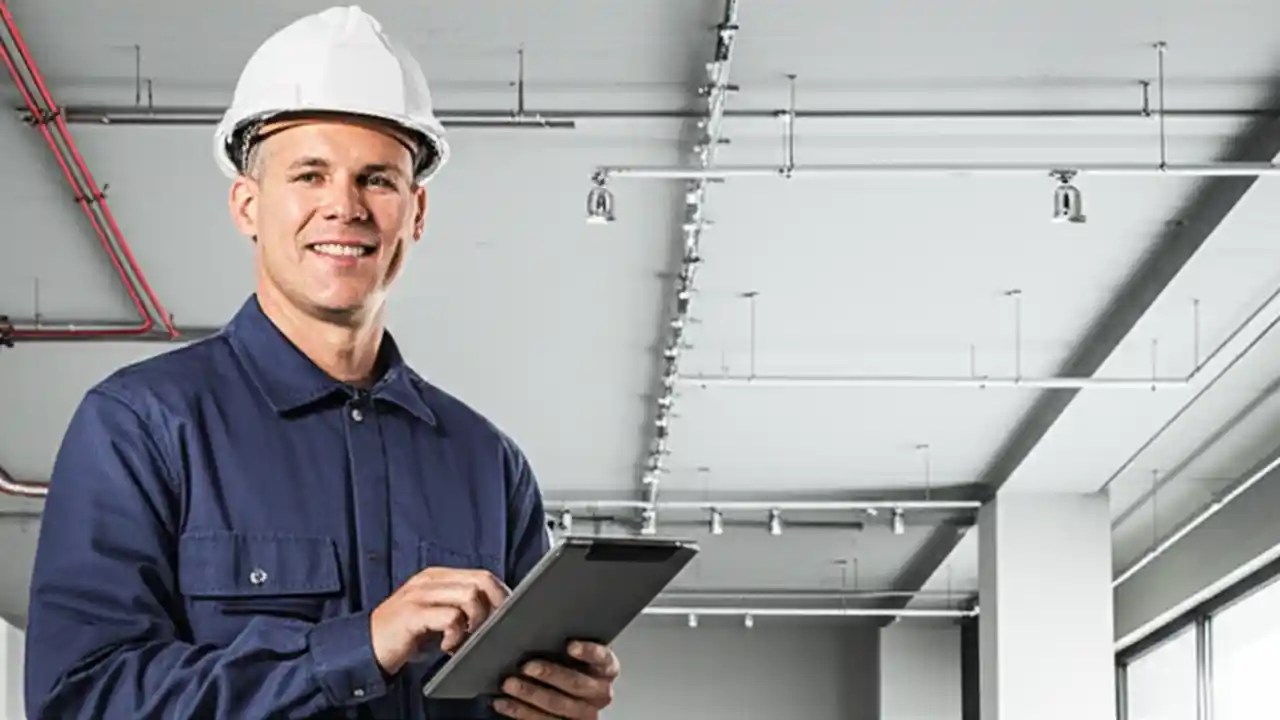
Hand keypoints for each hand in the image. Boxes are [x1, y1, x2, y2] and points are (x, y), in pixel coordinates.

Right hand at [369, 566, 509, 675]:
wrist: (365, 647)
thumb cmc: (405, 635)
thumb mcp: (435, 616)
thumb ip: (459, 608)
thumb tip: (493, 614)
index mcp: (437, 577)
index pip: (481, 575)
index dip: (500, 594)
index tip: (506, 616)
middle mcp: (430, 581)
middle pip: (481, 580)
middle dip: (495, 606)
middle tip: (491, 629)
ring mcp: (420, 595)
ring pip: (469, 595)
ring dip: (476, 622)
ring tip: (464, 640)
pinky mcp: (412, 614)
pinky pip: (450, 617)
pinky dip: (456, 635)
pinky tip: (446, 647)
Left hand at [493, 640, 619, 718]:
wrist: (556, 688)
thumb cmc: (561, 660)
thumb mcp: (566, 646)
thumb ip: (560, 633)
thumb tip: (538, 611)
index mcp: (606, 669)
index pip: (603, 659)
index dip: (589, 652)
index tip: (570, 645)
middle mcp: (599, 693)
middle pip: (577, 684)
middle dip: (551, 674)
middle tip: (527, 665)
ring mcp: (583, 714)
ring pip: (558, 706)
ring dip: (530, 694)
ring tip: (509, 683)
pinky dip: (519, 711)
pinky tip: (503, 701)